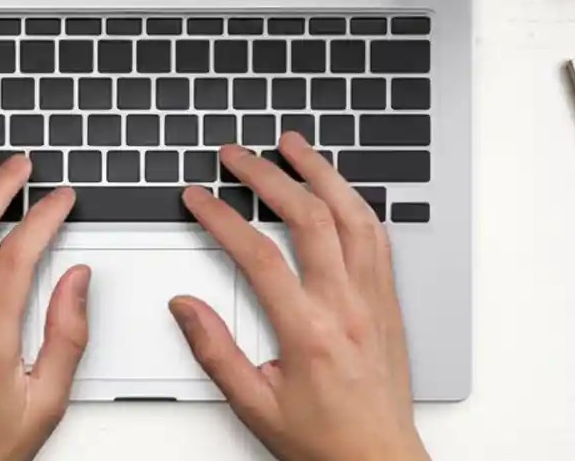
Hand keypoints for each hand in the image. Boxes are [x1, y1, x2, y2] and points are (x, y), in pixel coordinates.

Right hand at [172, 133, 428, 460]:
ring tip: (293, 145)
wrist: (380, 460)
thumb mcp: (253, 404)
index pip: (258, 255)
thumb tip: (185, 306)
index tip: (198, 197)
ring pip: (352, 215)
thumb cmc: (323, 438)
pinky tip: (338, 188)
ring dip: (321, 172)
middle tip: (236, 154)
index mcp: (308, 331)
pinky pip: (376, 237)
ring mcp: (373, 298)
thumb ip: (215, 351)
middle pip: (308, 217)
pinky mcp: (389, 301)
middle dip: (266, 175)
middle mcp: (346, 305)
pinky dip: (354, 202)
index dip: (222, 217)